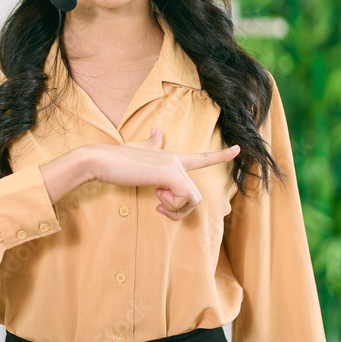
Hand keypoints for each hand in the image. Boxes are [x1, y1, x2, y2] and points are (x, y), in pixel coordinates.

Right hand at [87, 128, 239, 220]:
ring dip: (174, 209)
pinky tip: (156, 198)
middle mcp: (177, 160)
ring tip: (156, 199)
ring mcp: (175, 167)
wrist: (102, 161)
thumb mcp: (137, 150)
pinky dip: (171, 207)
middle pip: (195, 195)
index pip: (202, 157)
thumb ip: (150, 144)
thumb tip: (155, 131)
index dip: (221, 155)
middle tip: (157, 205)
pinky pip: (185, 200)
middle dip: (179, 210)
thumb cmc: (116, 160)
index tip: (238, 149)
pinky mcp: (170, 175)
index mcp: (171, 157)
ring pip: (193, 200)